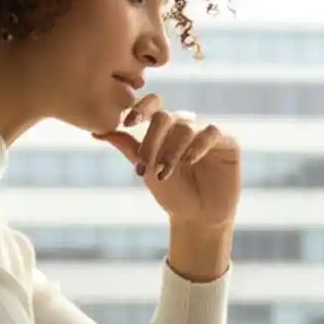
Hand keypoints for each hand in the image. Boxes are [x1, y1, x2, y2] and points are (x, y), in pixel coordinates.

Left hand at [94, 94, 240, 227]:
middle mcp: (187, 125)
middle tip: (145, 166)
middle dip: (153, 141)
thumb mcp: (146, 169)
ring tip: (164, 173)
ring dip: (171, 150)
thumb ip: (128, 147)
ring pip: (186, 126)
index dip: (141, 108)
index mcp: (166, 128)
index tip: (129, 122)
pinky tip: (189, 161)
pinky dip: (198, 145)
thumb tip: (96, 132)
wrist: (198, 217)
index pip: (154, 105)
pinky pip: (211, 132)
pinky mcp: (227, 142)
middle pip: (167, 117)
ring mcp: (207, 132)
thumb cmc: (172, 193)